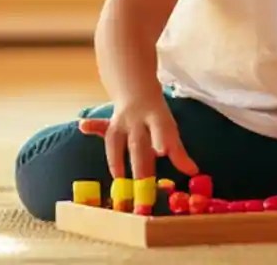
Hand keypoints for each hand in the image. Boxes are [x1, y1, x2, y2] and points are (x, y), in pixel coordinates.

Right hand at [78, 97, 197, 180]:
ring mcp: (121, 121)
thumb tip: (194, 171)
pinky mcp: (109, 124)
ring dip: (116, 159)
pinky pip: (100, 125)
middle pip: (138, 143)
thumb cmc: (156, 119)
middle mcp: (138, 120)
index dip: (163, 139)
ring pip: (117, 139)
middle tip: (143, 185)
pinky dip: (91, 126)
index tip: (163, 152)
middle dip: (140, 165)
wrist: (137, 91)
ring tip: (118, 178)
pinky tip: (82, 125)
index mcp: (157, 119)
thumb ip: (179, 152)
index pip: (161, 129)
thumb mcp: (170, 130)